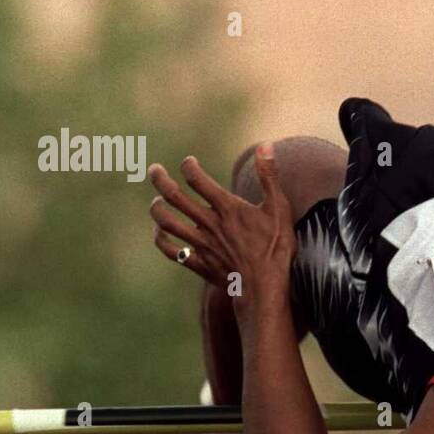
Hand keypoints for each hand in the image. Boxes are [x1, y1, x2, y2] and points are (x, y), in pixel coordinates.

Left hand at [149, 144, 296, 314]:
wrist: (266, 288)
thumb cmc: (276, 248)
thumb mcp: (279, 208)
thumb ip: (269, 176)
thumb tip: (266, 145)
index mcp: (227, 208)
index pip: (197, 179)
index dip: (188, 167)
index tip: (188, 162)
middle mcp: (209, 223)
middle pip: (174, 197)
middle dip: (160, 180)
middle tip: (154, 170)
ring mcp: (201, 245)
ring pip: (167, 223)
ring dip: (157, 210)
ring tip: (156, 202)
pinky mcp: (199, 264)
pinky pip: (172, 251)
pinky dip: (161, 241)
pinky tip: (159, 233)